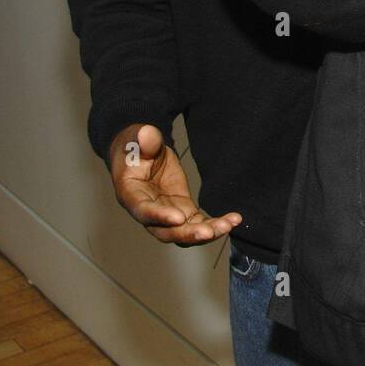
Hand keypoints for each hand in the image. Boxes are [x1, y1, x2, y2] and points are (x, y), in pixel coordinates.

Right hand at [108, 122, 241, 245]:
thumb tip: (147, 132)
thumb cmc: (135, 147)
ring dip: (206, 232)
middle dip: (188, 234)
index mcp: (131, 196)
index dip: (160, 217)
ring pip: (185, 232)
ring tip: (227, 225)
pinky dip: (215, 224)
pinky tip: (233, 220)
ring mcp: (167, 214)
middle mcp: (148, 212)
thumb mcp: (136, 140)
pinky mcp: (183, 211)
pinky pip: (199, 223)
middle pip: (166, 232)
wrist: (142, 153)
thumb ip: (144, 140)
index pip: (144, 211)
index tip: (179, 218)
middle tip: (208, 232)